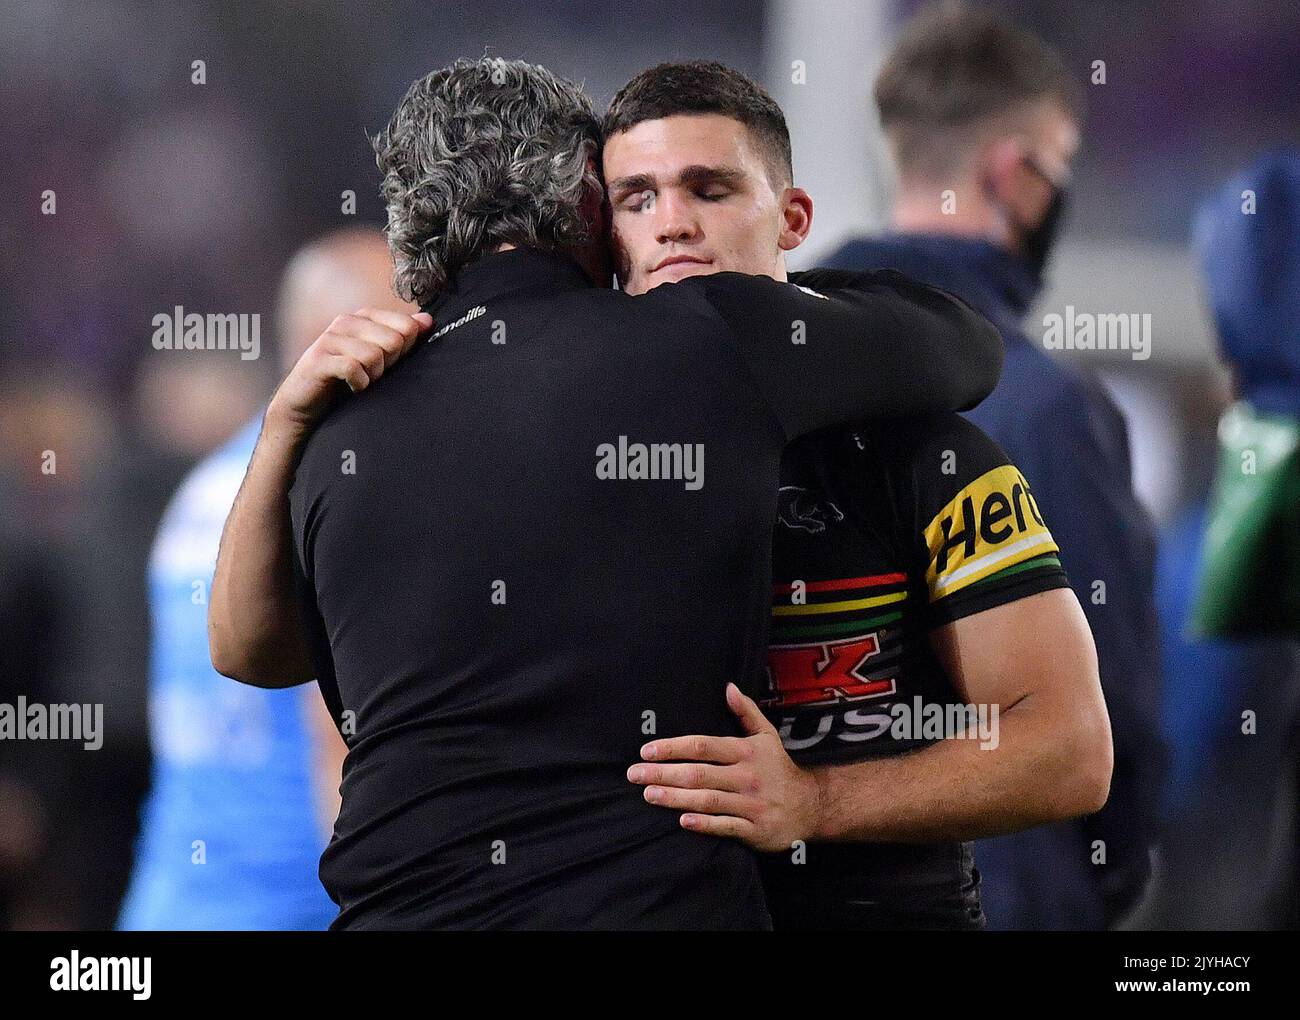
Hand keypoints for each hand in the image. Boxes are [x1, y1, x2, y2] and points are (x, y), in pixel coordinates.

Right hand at [267, 307, 432, 432]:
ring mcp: (330, 338)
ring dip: (373, 376)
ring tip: (363, 381)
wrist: (308, 405)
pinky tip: (353, 388)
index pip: (406, 325)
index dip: (406, 349)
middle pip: (394, 340)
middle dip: (390, 364)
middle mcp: (347, 322)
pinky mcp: (318, 359)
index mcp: (365, 317)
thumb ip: (404, 338)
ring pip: (374, 355)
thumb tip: (428, 320)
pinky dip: (359, 384)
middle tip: (374, 375)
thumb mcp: (382, 358)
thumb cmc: (349, 380)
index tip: (391, 362)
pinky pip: (353, 369)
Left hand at [627, 682, 823, 851]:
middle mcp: (747, 776)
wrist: (811, 806)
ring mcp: (751, 803)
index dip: (674, 747)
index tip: (647, 750)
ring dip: (675, 798)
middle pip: (699, 773)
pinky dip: (704, 824)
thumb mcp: (767, 736)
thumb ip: (746, 712)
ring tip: (649, 795)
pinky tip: (682, 821)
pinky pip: (726, 826)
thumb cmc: (778, 769)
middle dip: (664, 773)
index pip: (704, 746)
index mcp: (746, 751)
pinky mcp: (755, 828)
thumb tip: (728, 687)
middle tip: (635, 774)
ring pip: (708, 800)